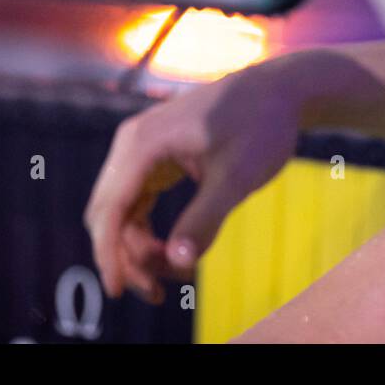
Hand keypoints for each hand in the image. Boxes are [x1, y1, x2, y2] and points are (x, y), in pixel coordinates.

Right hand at [83, 58, 303, 302]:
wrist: (276, 91)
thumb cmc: (259, 126)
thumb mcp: (237, 177)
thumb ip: (205, 220)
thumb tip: (178, 263)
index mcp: (143, 143)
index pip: (111, 208)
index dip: (109, 254)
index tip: (120, 291)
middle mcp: (132, 144)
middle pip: (108, 214)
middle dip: (126, 257)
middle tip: (159, 292)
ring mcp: (140, 149)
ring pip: (120, 212)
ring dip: (137, 249)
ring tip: (175, 277)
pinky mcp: (154, 158)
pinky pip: (136, 204)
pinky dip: (146, 232)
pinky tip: (172, 253)